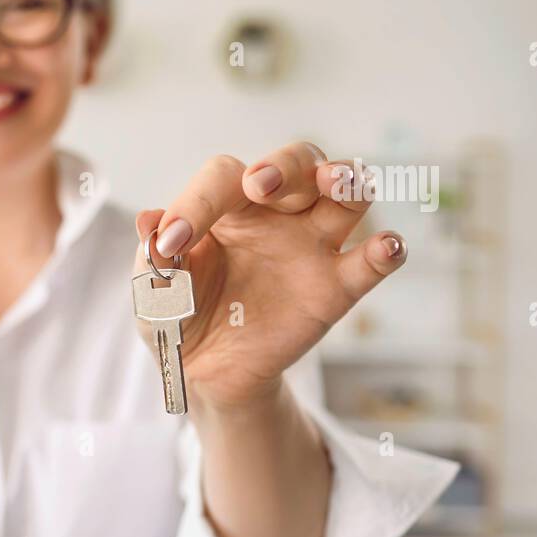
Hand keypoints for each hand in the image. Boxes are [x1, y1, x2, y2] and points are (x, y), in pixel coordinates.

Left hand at [133, 142, 404, 409]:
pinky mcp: (336, 287)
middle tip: (260, 185)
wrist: (206, 373)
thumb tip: (149, 221)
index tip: (170, 245)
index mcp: (226, 205)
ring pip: (346, 193)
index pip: (223, 179)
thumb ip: (154, 259)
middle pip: (298, 163)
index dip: (197, 202)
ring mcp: (311, 247)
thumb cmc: (178, 315)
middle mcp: (275, 214)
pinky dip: (385, 250)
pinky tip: (386, 247)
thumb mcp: (154, 291)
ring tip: (334, 183)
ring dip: (346, 179)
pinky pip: (371, 262)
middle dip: (284, 165)